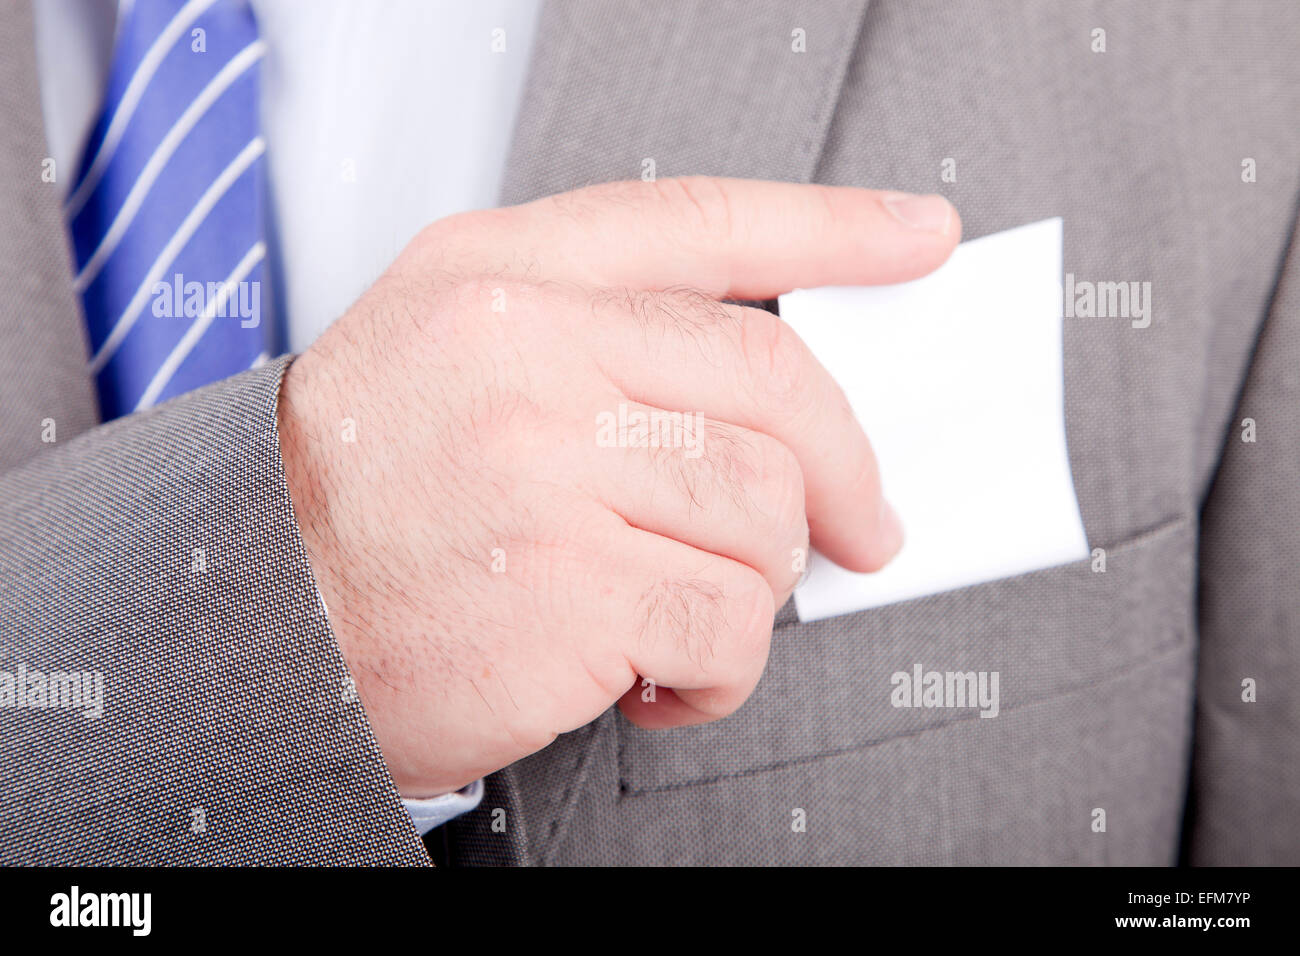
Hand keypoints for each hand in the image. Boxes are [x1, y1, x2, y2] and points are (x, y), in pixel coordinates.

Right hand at [276, 178, 959, 796]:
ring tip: (690, 608)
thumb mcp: (447, 344)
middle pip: (775, 385)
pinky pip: (729, 621)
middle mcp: (531, 355)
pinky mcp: (572, 594)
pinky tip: (663, 672)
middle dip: (842, 470)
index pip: (704, 226)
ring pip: (766, 514)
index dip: (831, 227)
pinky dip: (722, 666)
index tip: (913, 240)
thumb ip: (593, 329)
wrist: (251, 612)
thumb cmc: (360, 485)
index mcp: (506, 279)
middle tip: (860, 522)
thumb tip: (758, 379)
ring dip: (757, 582)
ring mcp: (551, 473)